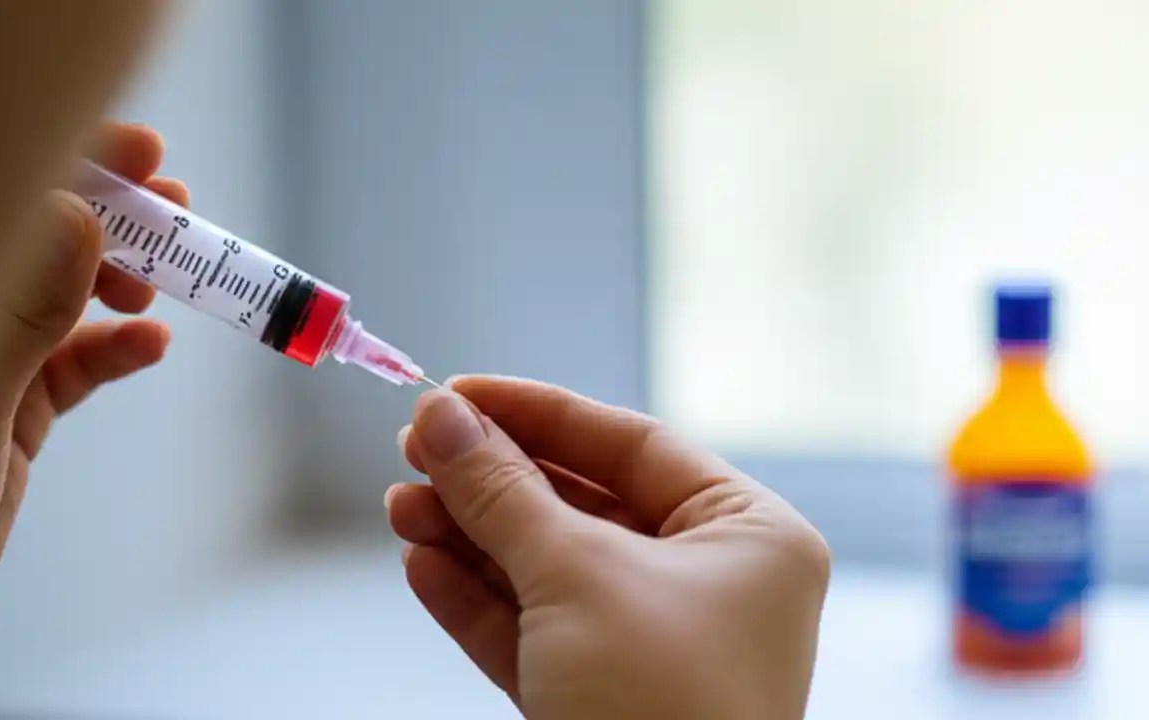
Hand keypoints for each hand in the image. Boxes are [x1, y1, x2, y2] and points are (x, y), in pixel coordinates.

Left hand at [0, 124, 185, 712]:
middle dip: (110, 217)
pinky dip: (116, 350)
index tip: (140, 151)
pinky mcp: (5, 415)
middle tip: (176, 210)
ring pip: (61, 295)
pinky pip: (72, 365)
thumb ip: (17, 318)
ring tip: (171, 283)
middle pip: (34, 239)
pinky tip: (152, 346)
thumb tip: (75, 218)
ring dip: (122, 281)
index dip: (67, 161)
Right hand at [389, 377, 829, 719]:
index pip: (631, 445)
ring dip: (471, 537)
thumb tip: (443, 418)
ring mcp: (653, 646)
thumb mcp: (578, 577)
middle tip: (417, 446)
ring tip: (401, 502)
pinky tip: (421, 562)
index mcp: (748, 537)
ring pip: (548, 569)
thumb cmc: (661, 706)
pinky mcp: (603, 699)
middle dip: (492, 481)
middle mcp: (708, 585)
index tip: (458, 393)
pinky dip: (477, 598)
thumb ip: (504, 493)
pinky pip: (536, 630)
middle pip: (581, 505)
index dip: (538, 412)